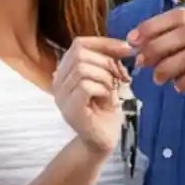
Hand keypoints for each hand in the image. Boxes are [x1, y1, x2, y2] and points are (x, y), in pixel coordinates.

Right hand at [52, 36, 132, 152]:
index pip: (79, 43)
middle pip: (80, 53)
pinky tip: (107, 98)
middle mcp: (58, 81)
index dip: (104, 43)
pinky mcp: (70, 109)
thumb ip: (109, 61)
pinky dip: (102, 89)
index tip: (126, 49)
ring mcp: (61, 96)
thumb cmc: (105, 110)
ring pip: (83, 69)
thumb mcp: (108, 79)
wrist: (102, 141)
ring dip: (106, 77)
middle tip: (121, 76)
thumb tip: (125, 45)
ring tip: (112, 90)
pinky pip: (86, 86)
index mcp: (66, 71)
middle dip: (107, 61)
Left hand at [129, 8, 184, 134]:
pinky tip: (179, 88)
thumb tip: (138, 41)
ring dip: (166, 67)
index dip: (154, 26)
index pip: (181, 15)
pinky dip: (182, 82)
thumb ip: (175, 42)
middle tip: (142, 61)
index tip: (133, 40)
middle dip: (157, 47)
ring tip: (157, 78)